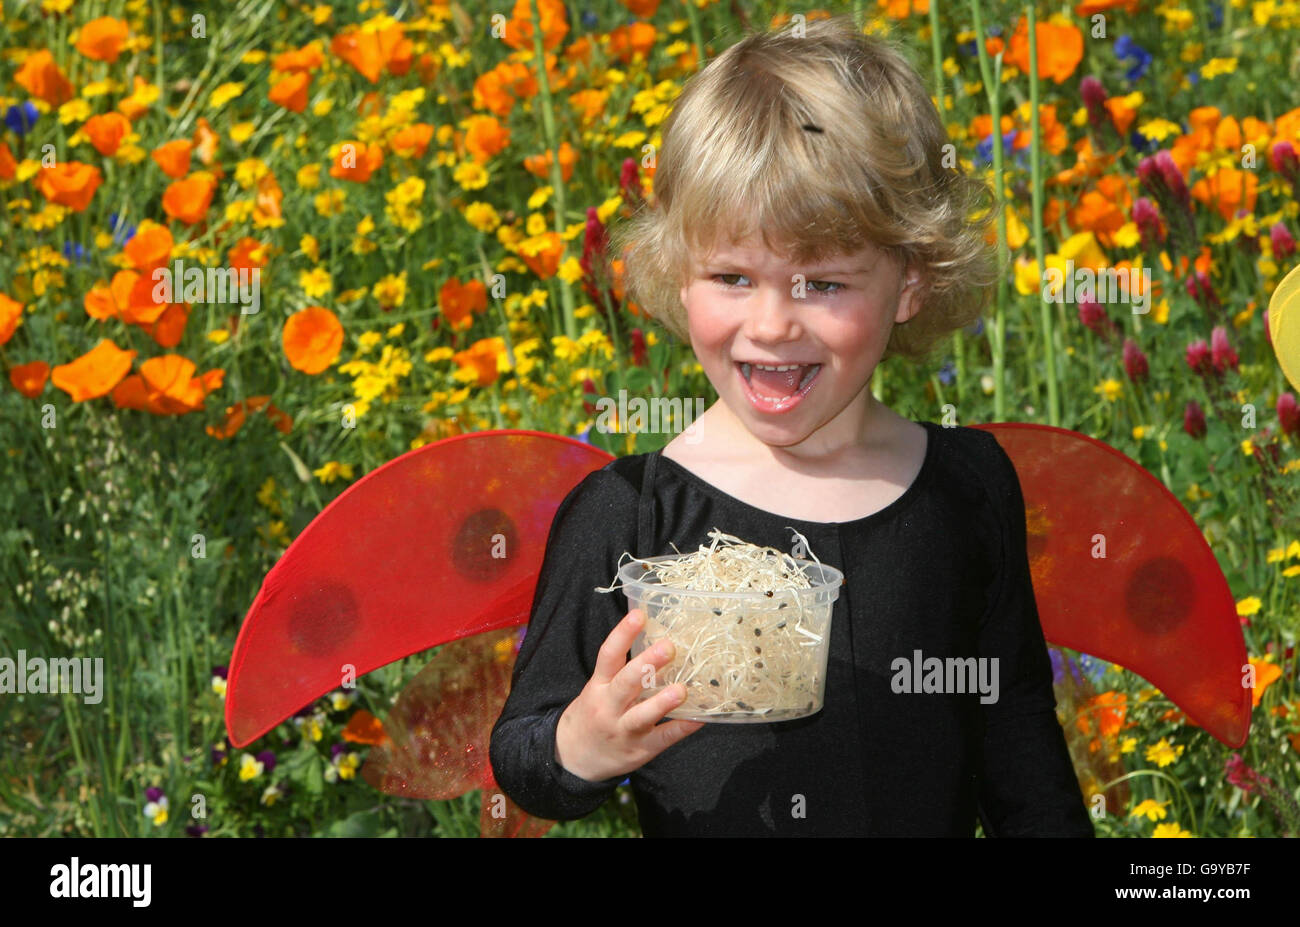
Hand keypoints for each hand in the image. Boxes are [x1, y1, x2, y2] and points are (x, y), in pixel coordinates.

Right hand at [554, 608, 704, 782]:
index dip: (623, 634)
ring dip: (662, 702)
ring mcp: (623, 730)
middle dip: (646, 664)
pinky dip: (681, 729)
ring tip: (682, 689)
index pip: (608, 656)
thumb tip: (661, 643)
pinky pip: (662, 739)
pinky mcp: (639, 750)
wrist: (574, 757)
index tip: (640, 615)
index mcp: (599, 686)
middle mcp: (608, 706)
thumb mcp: (599, 688)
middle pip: (626, 683)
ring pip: (641, 715)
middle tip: (669, 647)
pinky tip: (699, 718)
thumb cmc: (594, 713)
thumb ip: (624, 669)